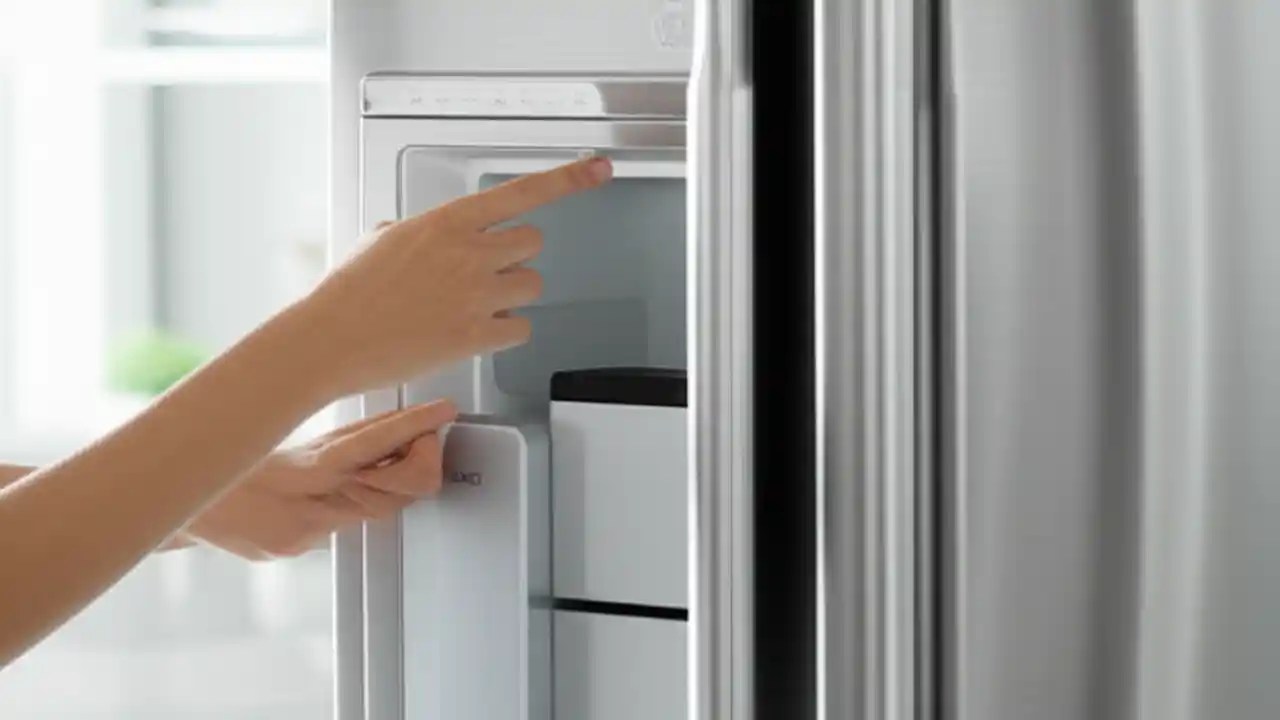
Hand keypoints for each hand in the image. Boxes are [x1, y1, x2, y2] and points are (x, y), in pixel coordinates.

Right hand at [185, 400, 456, 559]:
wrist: (182, 504)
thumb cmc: (235, 460)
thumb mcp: (291, 437)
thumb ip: (344, 438)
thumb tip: (396, 425)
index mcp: (302, 469)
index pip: (369, 447)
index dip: (412, 430)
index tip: (441, 413)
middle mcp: (305, 508)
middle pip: (391, 495)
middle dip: (420, 463)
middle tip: (429, 436)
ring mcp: (303, 534)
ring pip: (375, 512)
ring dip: (391, 481)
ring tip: (394, 452)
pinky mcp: (295, 549)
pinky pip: (345, 525)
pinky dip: (354, 501)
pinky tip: (345, 484)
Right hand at [290, 156, 612, 399]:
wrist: (330, 339)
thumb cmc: (348, 293)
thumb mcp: (381, 239)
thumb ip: (421, 232)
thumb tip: (427, 237)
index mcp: (446, 221)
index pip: (523, 192)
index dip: (569, 179)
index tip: (598, 168)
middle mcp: (468, 253)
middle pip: (533, 245)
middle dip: (516, 257)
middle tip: (487, 272)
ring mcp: (476, 295)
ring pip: (531, 286)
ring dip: (512, 295)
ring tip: (472, 305)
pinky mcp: (476, 335)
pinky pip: (521, 328)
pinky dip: (505, 331)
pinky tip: (474, 331)